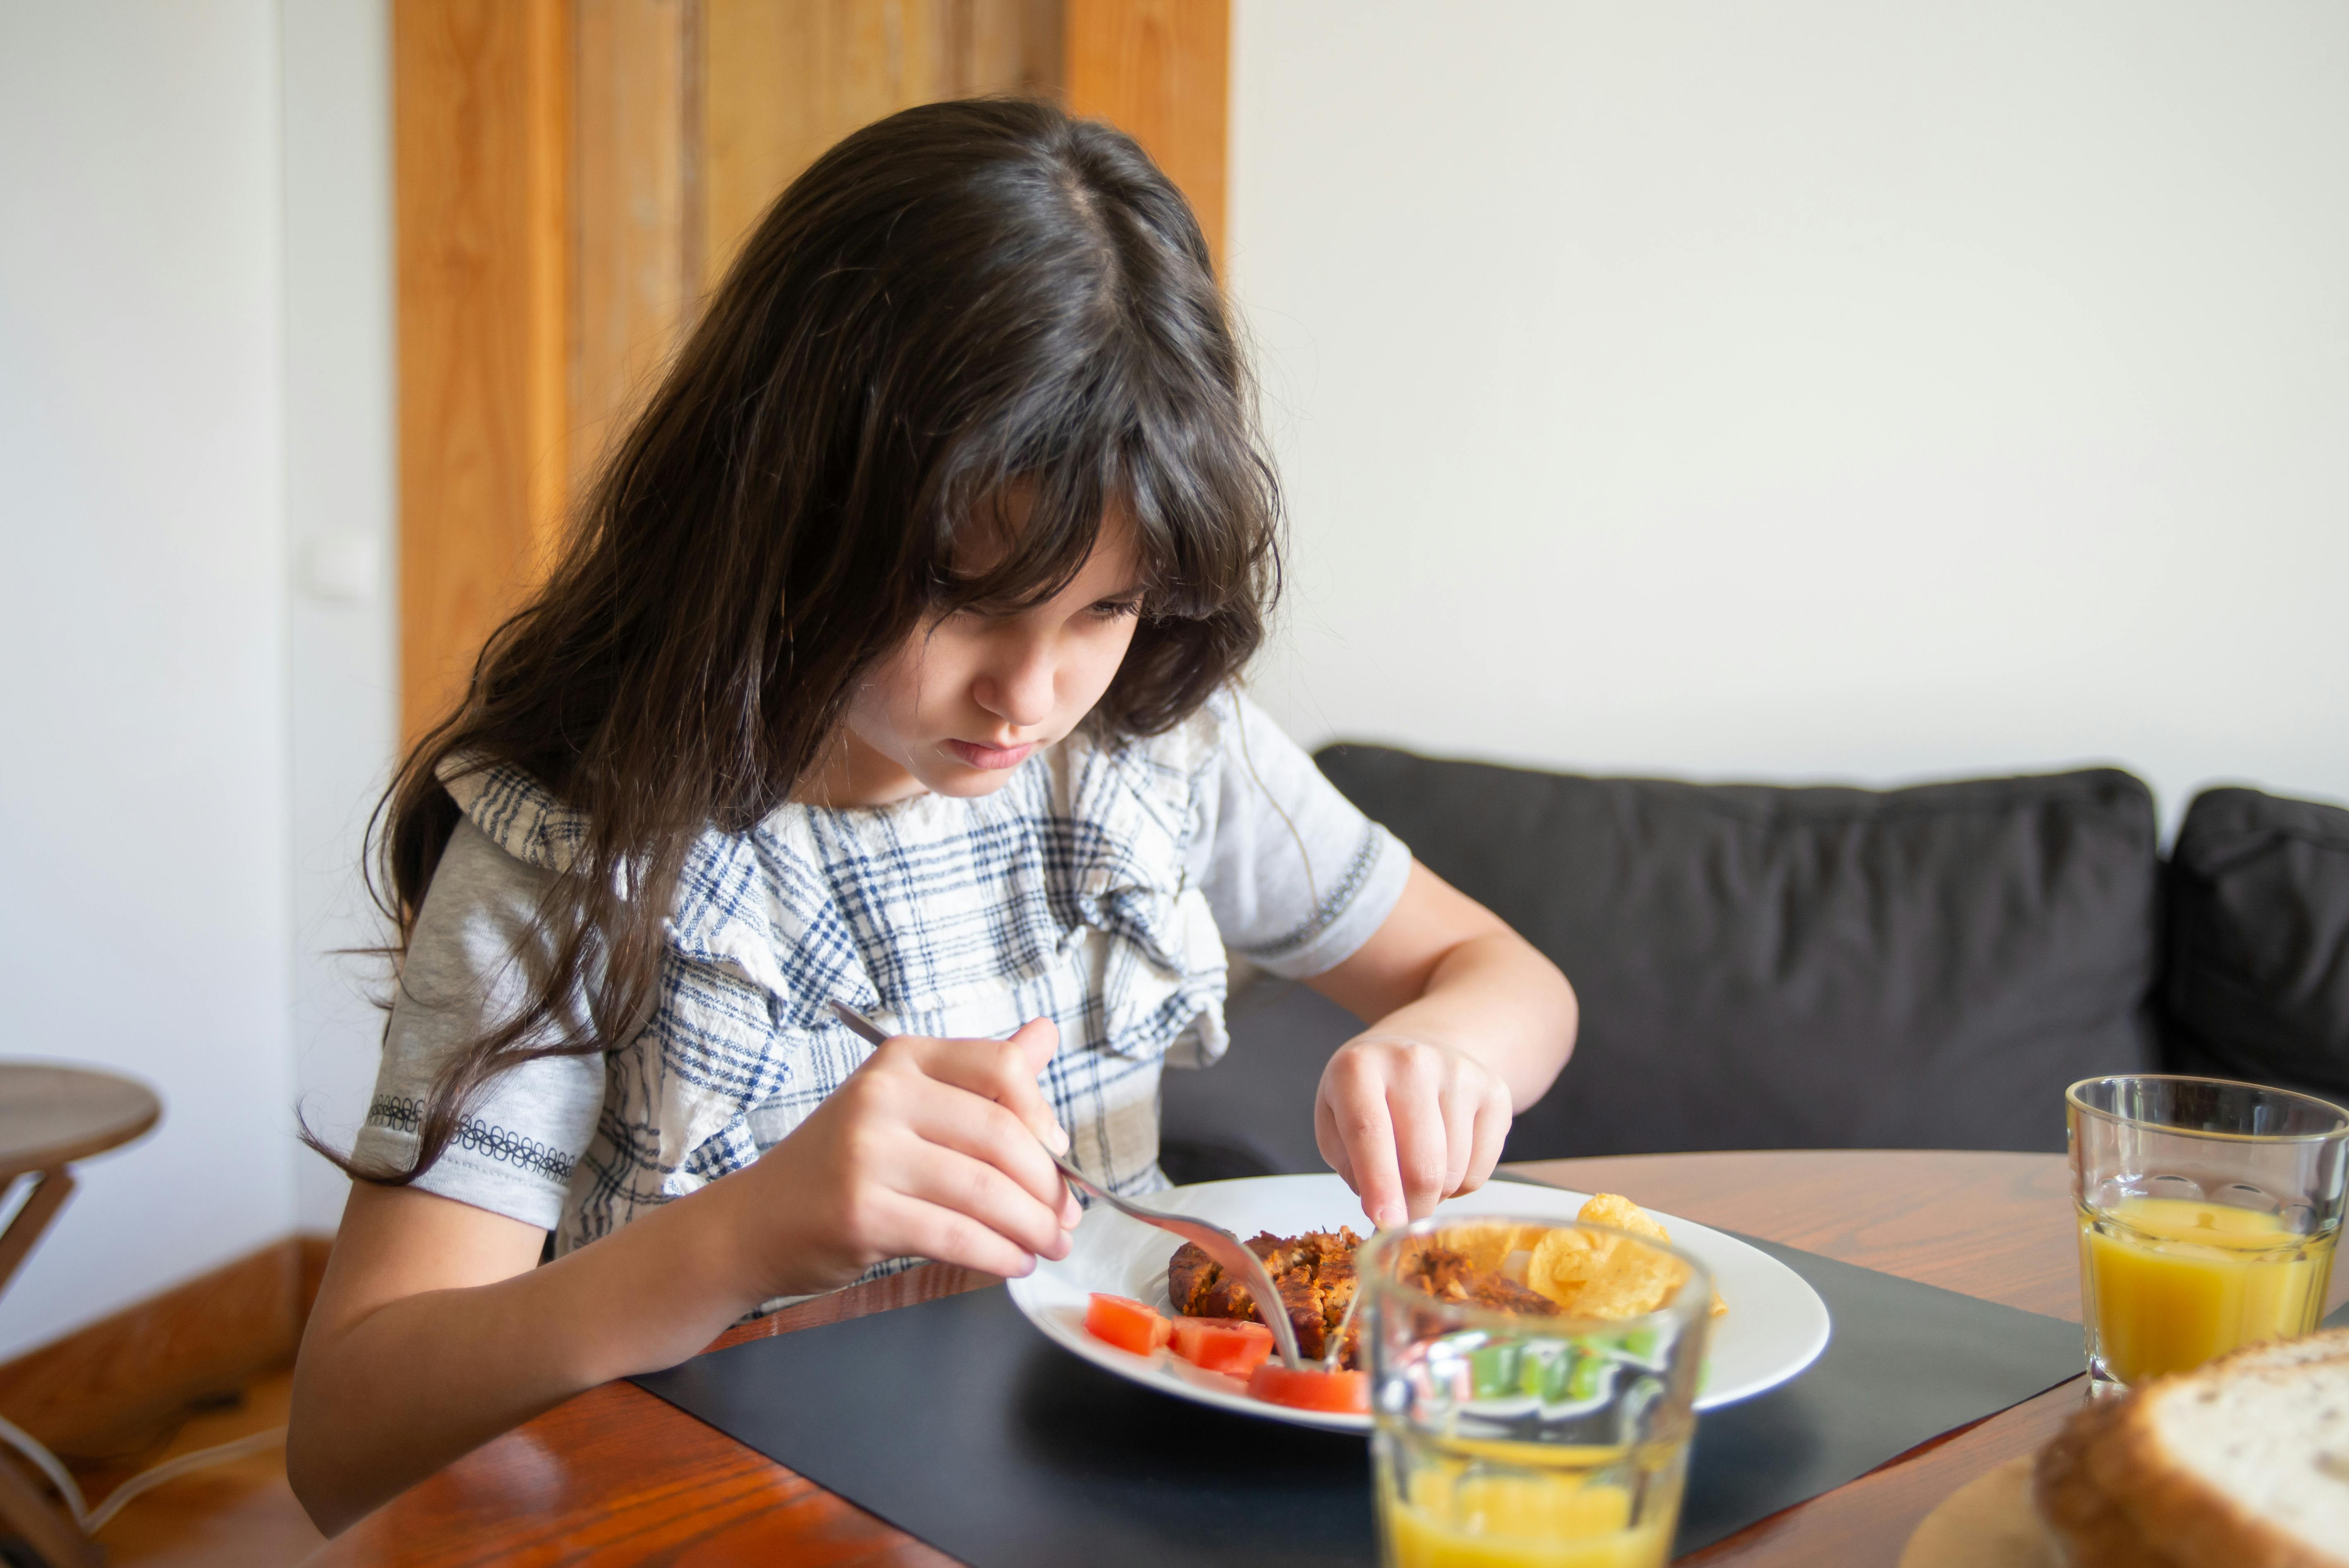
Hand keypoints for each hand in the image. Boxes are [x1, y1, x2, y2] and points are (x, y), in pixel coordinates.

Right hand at [731, 1017, 1082, 1297]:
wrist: (755, 1222)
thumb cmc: (840, 1164)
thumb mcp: (904, 1102)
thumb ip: (979, 1074)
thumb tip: (1045, 1034)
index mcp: (901, 1061)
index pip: (1000, 1068)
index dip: (1044, 1115)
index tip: (1060, 1152)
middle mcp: (882, 1097)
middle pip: (1000, 1136)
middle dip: (1047, 1186)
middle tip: (1066, 1217)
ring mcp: (867, 1154)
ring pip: (984, 1191)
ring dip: (1032, 1227)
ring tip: (1049, 1244)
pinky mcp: (861, 1212)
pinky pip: (956, 1235)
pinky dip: (998, 1254)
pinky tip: (1013, 1262)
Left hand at [1314, 1035, 1512, 1228]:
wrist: (1419, 1048)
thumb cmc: (1368, 1097)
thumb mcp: (1335, 1123)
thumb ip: (1351, 1166)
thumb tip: (1385, 1212)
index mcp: (1358, 1067)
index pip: (1369, 1131)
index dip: (1378, 1183)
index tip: (1385, 1223)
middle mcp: (1411, 1062)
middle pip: (1422, 1161)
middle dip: (1412, 1207)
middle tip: (1402, 1219)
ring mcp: (1459, 1074)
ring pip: (1454, 1171)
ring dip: (1435, 1194)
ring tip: (1419, 1173)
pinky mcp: (1494, 1093)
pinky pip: (1482, 1170)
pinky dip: (1461, 1184)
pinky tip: (1446, 1160)